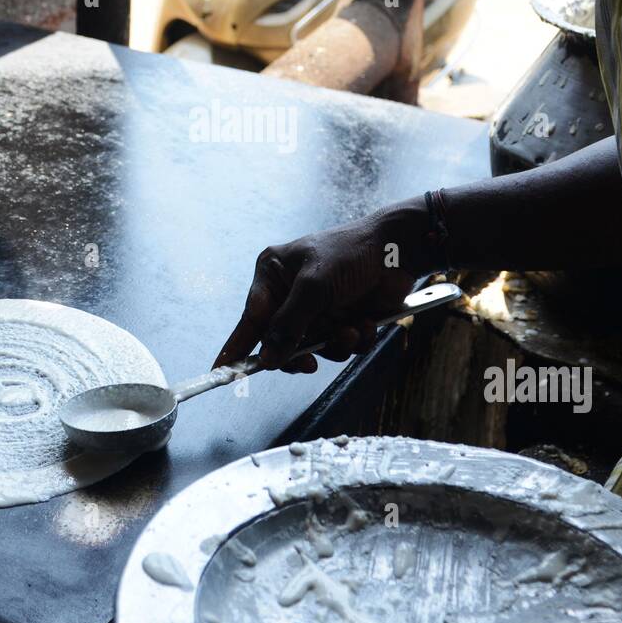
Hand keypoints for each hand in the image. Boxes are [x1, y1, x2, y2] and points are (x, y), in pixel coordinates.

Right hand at [212, 207, 422, 373]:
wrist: (400, 249)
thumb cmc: (352, 252)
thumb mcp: (314, 286)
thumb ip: (288, 324)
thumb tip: (267, 358)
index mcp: (273, 275)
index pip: (250, 319)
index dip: (237, 349)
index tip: (221, 373)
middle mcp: (290, 293)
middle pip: (280, 342)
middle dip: (300, 352)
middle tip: (310, 361)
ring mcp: (317, 309)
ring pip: (313, 349)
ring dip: (335, 345)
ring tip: (352, 328)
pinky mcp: (341, 319)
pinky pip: (339, 346)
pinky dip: (354, 340)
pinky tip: (366, 323)